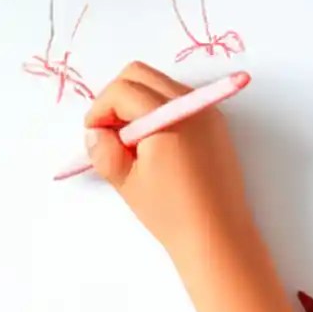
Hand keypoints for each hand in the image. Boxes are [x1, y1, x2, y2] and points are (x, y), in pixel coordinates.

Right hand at [84, 62, 252, 254]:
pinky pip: (177, 99)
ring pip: (159, 83)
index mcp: (169, 116)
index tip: (94, 136)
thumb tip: (95, 133)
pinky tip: (152, 145)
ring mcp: (207, 111)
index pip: (123, 89)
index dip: (100, 109)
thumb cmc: (172, 213)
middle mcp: (192, 104)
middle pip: (141, 74)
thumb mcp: (127, 182)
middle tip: (108, 133)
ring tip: (130, 144)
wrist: (219, 237)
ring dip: (136, 102)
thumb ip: (103, 151)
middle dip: (116, 98)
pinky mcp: (215, 124)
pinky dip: (156, 110)